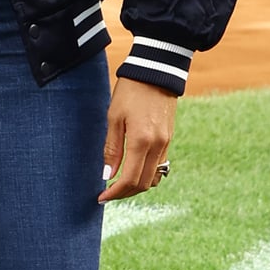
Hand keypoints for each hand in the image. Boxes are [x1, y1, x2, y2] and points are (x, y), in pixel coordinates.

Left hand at [100, 78, 176, 202]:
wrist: (156, 72)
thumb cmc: (130, 92)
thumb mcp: (114, 118)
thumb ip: (112, 149)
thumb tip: (107, 175)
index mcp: (142, 141)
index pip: (129, 179)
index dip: (115, 193)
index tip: (101, 198)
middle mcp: (158, 146)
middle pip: (143, 184)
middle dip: (124, 193)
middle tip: (107, 195)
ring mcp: (166, 143)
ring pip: (153, 178)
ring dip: (136, 186)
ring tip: (117, 185)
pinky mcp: (169, 139)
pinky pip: (159, 166)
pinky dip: (145, 174)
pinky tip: (131, 171)